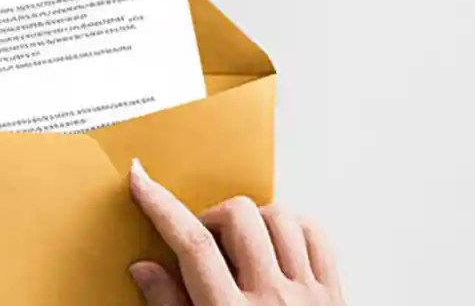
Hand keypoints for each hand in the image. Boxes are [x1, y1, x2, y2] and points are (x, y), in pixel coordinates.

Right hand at [128, 160, 344, 305]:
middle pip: (237, 218)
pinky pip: (316, 235)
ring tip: (238, 245)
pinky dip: (293, 228)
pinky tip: (276, 243)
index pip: (191, 245)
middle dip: (210, 216)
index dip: (160, 205)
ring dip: (251, 220)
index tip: (140, 180)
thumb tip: (143, 268)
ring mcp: (308, 294)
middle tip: (201, 240)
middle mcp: (272, 300)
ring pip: (278, 218)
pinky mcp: (335, 294)